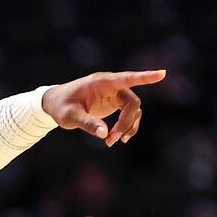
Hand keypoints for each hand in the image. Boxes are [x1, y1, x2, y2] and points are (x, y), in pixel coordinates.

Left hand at [42, 70, 165, 146]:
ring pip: (133, 110)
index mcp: (101, 83)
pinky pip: (129, 114)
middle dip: (126, 122)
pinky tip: (119, 139)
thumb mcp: (69, 116)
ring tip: (112, 143)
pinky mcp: (114, 103)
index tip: (162, 74)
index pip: (127, 78)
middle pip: (132, 102)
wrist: (54, 103)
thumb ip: (86, 123)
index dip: (145, 77)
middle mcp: (111, 86)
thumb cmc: (60, 106)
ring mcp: (114, 94)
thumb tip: (105, 134)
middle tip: (112, 140)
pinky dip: (127, 127)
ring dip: (127, 127)